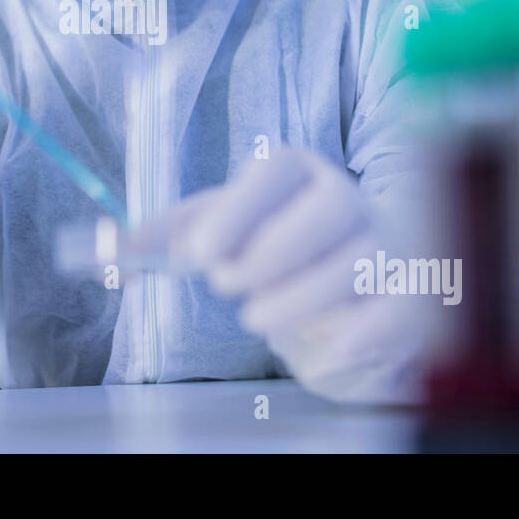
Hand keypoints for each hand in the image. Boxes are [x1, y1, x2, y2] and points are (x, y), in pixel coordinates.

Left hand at [134, 147, 433, 403]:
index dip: (238, 207)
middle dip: (269, 251)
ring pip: (356, 260)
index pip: (277, 168)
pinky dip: (362, 331)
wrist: (346, 272)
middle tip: (227, 286)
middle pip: (326, 209)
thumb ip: (166, 236)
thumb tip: (110, 252)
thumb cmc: (273, 243)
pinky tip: (325, 350)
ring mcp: (385, 241)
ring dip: (300, 296)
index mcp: (299, 171)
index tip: (198, 253)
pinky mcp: (408, 291)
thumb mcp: (219, 231)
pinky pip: (399, 307)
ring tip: (257, 318)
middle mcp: (348, 197)